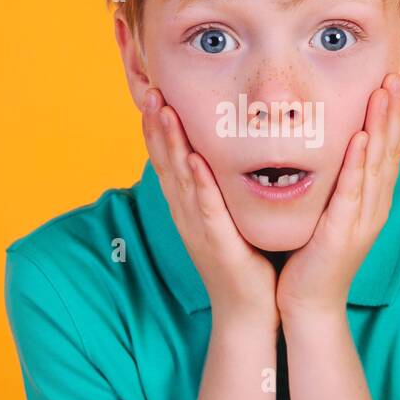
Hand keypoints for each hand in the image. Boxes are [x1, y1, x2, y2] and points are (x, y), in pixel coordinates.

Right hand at [140, 86, 278, 328]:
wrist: (249, 310)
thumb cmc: (243, 260)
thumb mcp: (225, 216)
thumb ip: (219, 187)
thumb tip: (219, 155)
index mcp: (187, 205)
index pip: (166, 158)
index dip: (156, 125)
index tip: (153, 90)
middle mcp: (185, 212)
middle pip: (163, 161)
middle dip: (155, 124)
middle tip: (149, 89)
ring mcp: (197, 226)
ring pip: (178, 177)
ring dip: (169, 143)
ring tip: (162, 109)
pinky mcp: (216, 242)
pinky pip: (205, 207)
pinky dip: (198, 183)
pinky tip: (193, 160)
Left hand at [277, 73, 399, 324]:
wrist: (308, 303)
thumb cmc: (312, 256)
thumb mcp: (330, 210)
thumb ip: (337, 181)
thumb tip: (337, 147)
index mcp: (372, 200)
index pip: (388, 148)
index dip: (395, 114)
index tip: (395, 79)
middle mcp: (374, 206)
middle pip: (390, 150)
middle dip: (395, 110)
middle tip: (397, 74)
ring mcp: (362, 220)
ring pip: (376, 164)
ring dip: (382, 126)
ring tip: (385, 92)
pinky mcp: (343, 232)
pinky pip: (353, 192)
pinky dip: (359, 164)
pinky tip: (362, 139)